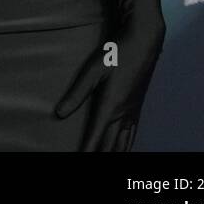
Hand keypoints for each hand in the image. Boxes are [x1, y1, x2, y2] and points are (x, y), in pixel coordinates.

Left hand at [54, 14, 164, 150]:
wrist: (143, 41)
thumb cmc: (116, 53)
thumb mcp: (92, 70)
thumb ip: (76, 93)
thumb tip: (59, 113)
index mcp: (110, 106)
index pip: (96, 137)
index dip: (87, 151)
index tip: (79, 159)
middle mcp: (123, 114)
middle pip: (111, 146)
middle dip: (100, 156)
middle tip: (89, 161)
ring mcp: (132, 112)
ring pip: (124, 143)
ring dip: (115, 154)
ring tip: (106, 162)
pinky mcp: (137, 108)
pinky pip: (132, 135)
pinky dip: (127, 147)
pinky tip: (124, 150)